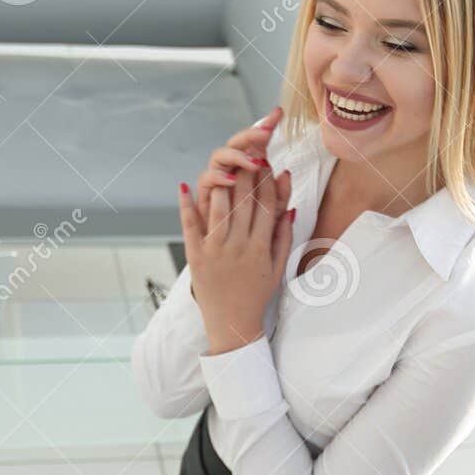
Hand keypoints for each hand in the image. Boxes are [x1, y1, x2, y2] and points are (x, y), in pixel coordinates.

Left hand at [178, 162, 293, 355]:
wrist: (232, 324)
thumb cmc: (257, 294)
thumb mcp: (278, 266)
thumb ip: (284, 235)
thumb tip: (290, 204)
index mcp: (261, 247)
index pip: (266, 205)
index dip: (267, 180)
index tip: (267, 161)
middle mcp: (238, 246)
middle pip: (244, 201)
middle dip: (247, 172)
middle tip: (247, 150)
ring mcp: (216, 250)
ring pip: (220, 207)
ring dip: (222, 181)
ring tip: (223, 160)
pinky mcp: (196, 257)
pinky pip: (190, 226)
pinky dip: (186, 205)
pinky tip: (183, 185)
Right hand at [192, 105, 282, 235]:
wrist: (230, 268)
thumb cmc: (250, 241)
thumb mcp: (270, 220)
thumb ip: (279, 199)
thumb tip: (285, 174)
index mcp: (249, 173)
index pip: (257, 143)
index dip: (266, 126)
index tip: (278, 113)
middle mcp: (230, 174)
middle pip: (237, 144)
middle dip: (251, 134)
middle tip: (266, 130)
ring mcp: (215, 186)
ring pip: (219, 157)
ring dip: (235, 157)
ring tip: (253, 162)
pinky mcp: (202, 201)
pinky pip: (203, 182)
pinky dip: (211, 180)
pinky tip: (224, 181)